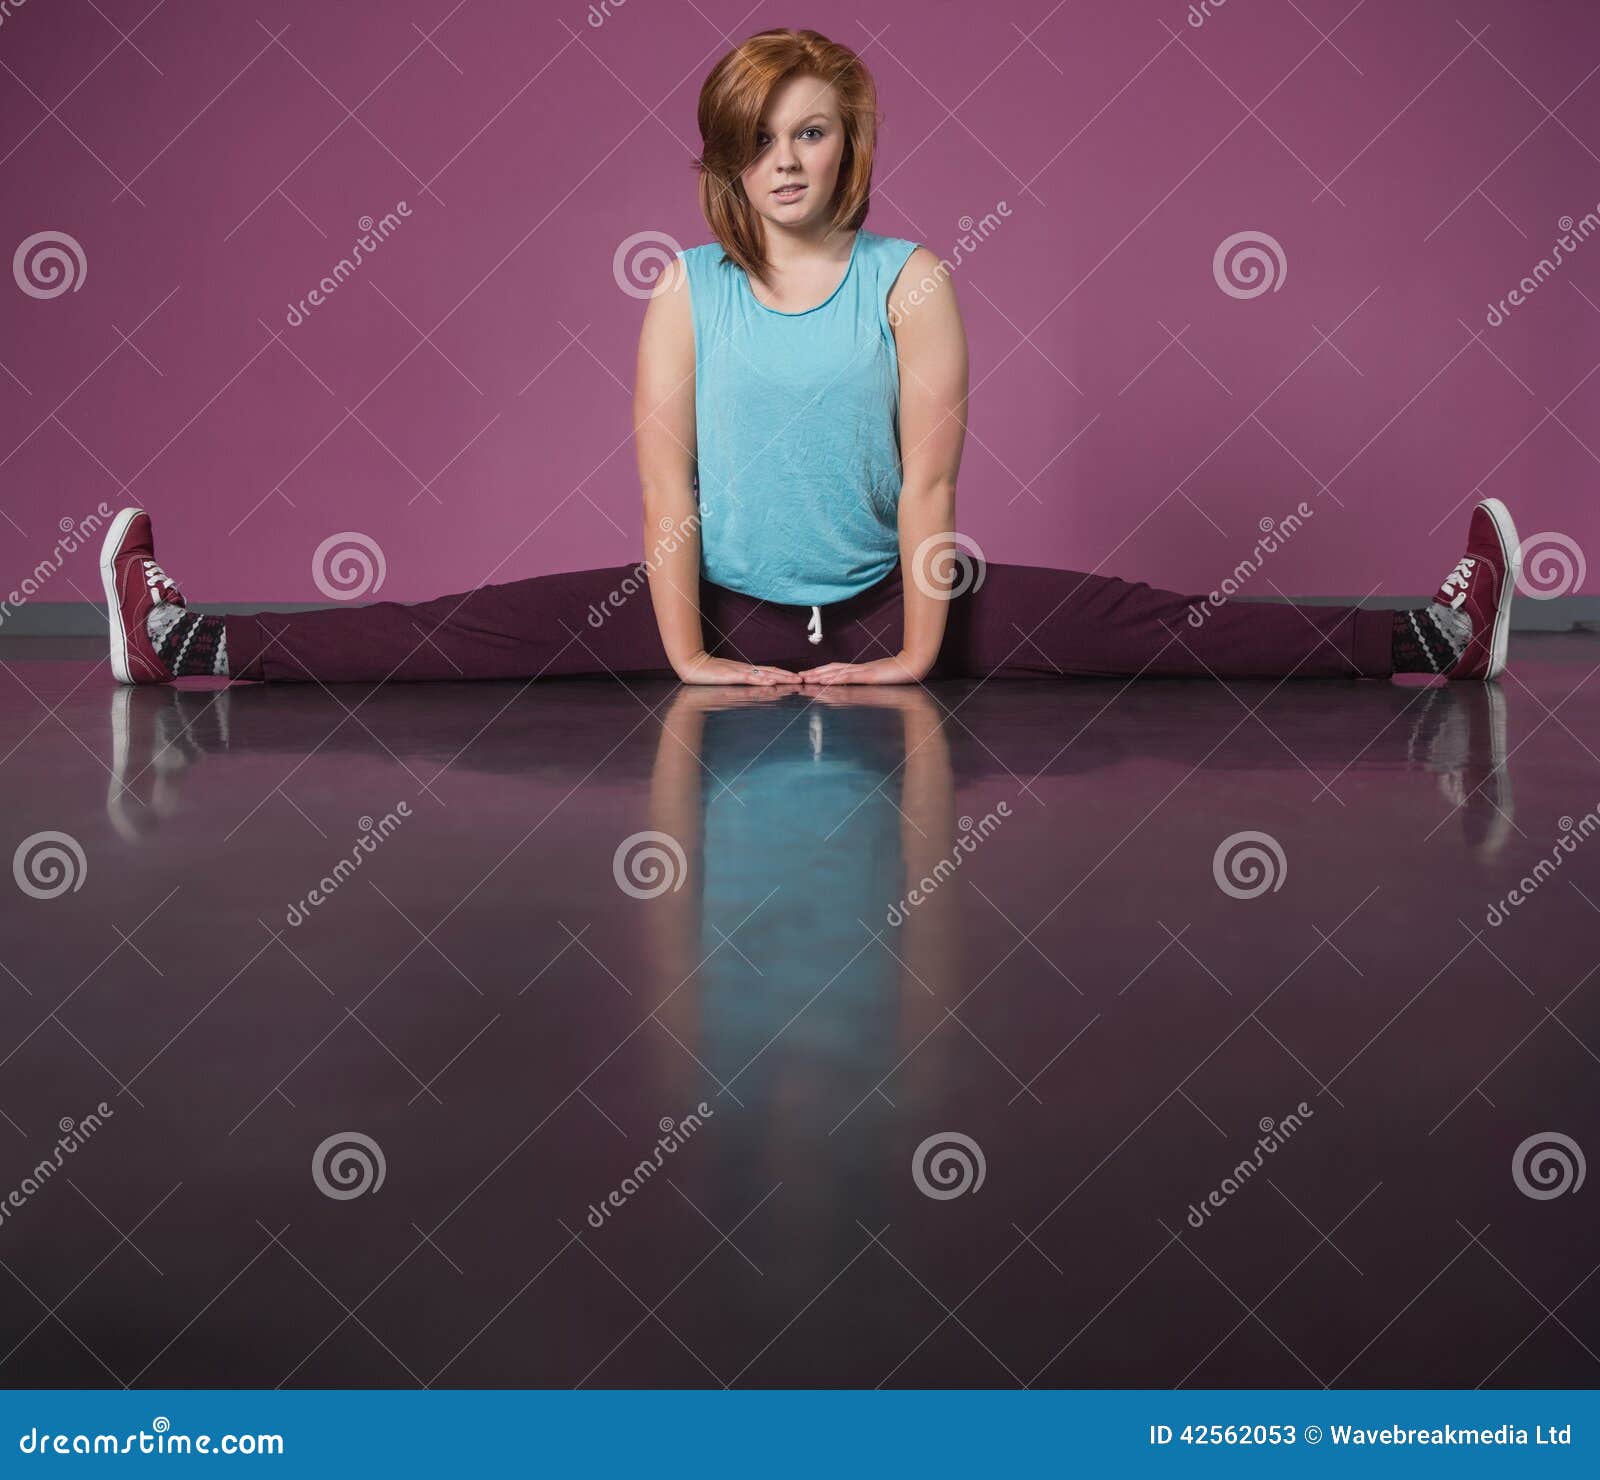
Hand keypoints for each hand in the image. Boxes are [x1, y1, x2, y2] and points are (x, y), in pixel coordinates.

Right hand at [675, 651, 802, 685]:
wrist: (693, 664)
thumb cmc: (707, 672)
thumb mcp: (727, 677)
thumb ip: (739, 679)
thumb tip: (752, 683)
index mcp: (746, 670)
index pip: (769, 671)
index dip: (784, 674)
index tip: (797, 678)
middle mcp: (746, 669)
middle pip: (772, 671)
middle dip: (789, 676)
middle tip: (804, 679)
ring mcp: (740, 672)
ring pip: (765, 674)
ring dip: (781, 677)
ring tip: (795, 680)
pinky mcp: (732, 676)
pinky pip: (751, 678)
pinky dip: (763, 679)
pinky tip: (772, 681)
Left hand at [798, 651, 930, 684]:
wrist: (914, 664)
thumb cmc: (901, 672)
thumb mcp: (882, 677)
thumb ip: (871, 678)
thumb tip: (863, 681)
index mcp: (861, 669)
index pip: (837, 669)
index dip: (822, 671)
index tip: (809, 675)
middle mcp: (858, 668)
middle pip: (832, 669)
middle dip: (815, 672)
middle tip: (799, 676)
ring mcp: (862, 671)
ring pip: (836, 672)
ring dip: (820, 675)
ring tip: (806, 677)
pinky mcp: (867, 675)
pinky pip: (847, 677)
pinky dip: (834, 678)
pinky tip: (825, 680)